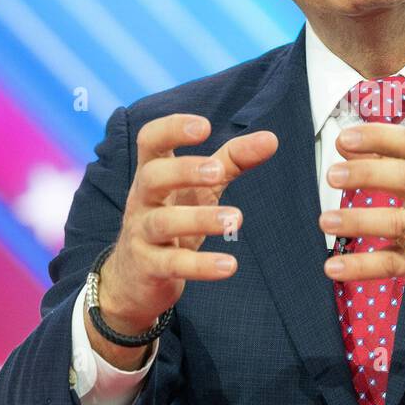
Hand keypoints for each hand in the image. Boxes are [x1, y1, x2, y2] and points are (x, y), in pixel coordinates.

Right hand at [99, 114, 277, 334]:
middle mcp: (142, 199)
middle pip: (152, 176)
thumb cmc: (172, 217)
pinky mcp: (148, 267)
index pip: (150, 140)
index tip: (204, 126)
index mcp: (153, 172)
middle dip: (184, 171)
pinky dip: (201, 266)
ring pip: (164, 222)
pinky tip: (229, 265)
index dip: (172, 129)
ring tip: (236, 218)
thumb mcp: (200, 187)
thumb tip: (271, 138)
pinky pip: (172, 264)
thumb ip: (232, 161)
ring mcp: (142, 233)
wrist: (133, 278)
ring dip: (200, 219)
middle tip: (218, 172)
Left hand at [320, 123, 404, 317]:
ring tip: (325, 221)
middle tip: (332, 175)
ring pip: (396, 223)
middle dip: (367, 173)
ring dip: (358, 221)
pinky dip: (360, 267)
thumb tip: (350, 148)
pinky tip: (334, 267)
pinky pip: (390, 264)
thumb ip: (394, 165)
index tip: (345, 137)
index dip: (377, 137)